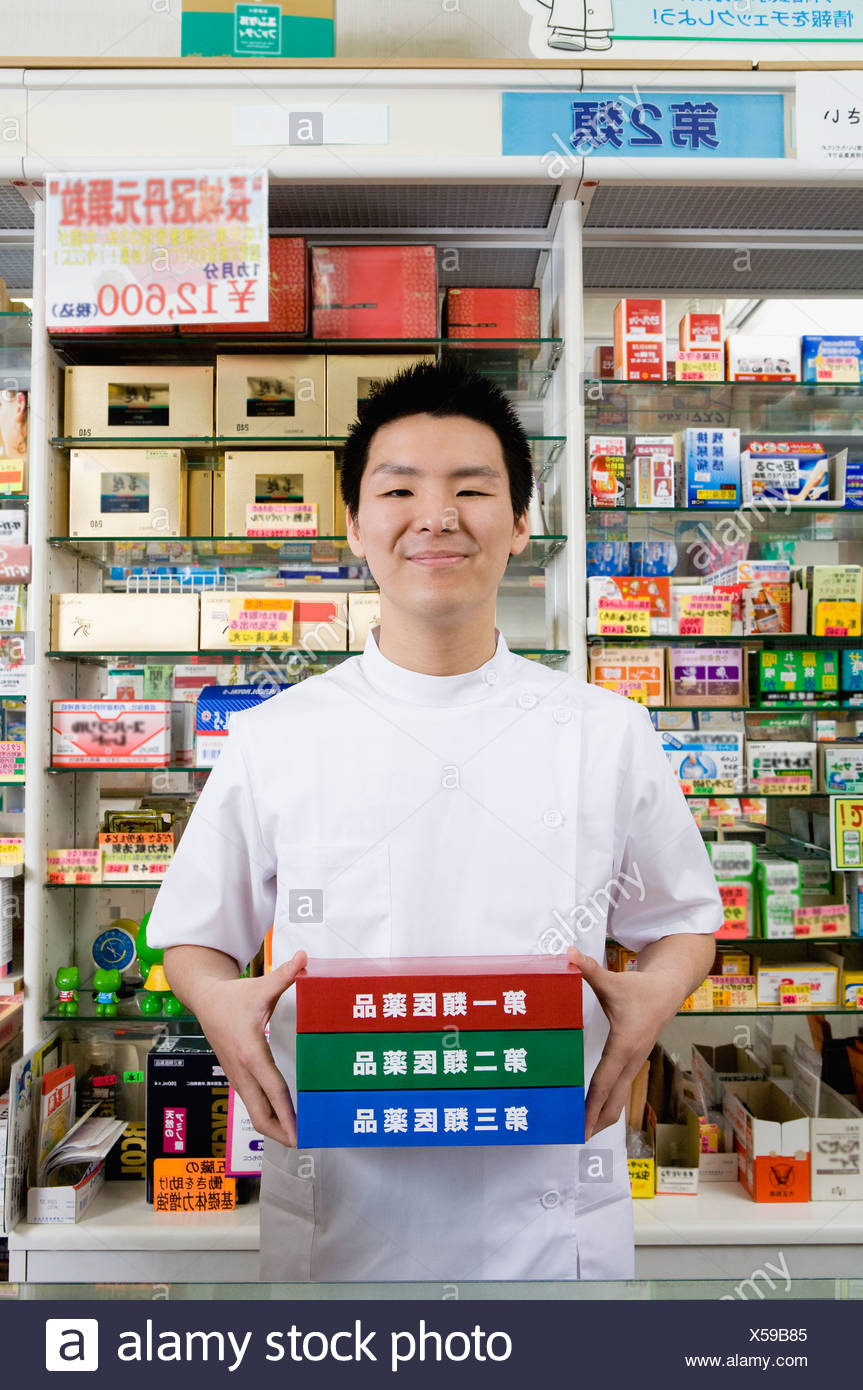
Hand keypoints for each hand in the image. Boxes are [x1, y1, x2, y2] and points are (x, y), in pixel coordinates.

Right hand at [192, 949, 307, 1148]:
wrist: (203, 1000)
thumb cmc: (233, 995)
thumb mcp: (260, 985)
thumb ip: (285, 975)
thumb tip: (304, 957)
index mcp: (250, 1052)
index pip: (272, 1089)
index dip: (287, 1113)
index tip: (299, 1132)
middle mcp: (242, 1070)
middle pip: (260, 1113)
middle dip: (281, 1132)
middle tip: (305, 1143)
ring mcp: (237, 1076)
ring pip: (254, 1112)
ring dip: (273, 1127)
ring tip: (298, 1137)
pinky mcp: (236, 1076)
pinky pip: (251, 1103)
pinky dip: (266, 1115)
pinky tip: (282, 1120)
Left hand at [567, 945, 681, 1140]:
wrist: (667, 990)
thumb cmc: (639, 988)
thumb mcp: (613, 980)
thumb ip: (589, 969)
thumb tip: (568, 955)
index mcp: (624, 1045)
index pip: (604, 1082)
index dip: (591, 1105)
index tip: (581, 1124)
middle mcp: (630, 1060)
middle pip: (614, 1100)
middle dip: (596, 1121)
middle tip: (576, 1139)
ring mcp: (634, 1064)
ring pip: (619, 1099)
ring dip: (602, 1116)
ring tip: (582, 1133)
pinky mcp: (633, 1062)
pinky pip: (620, 1090)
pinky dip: (608, 1104)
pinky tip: (594, 1112)